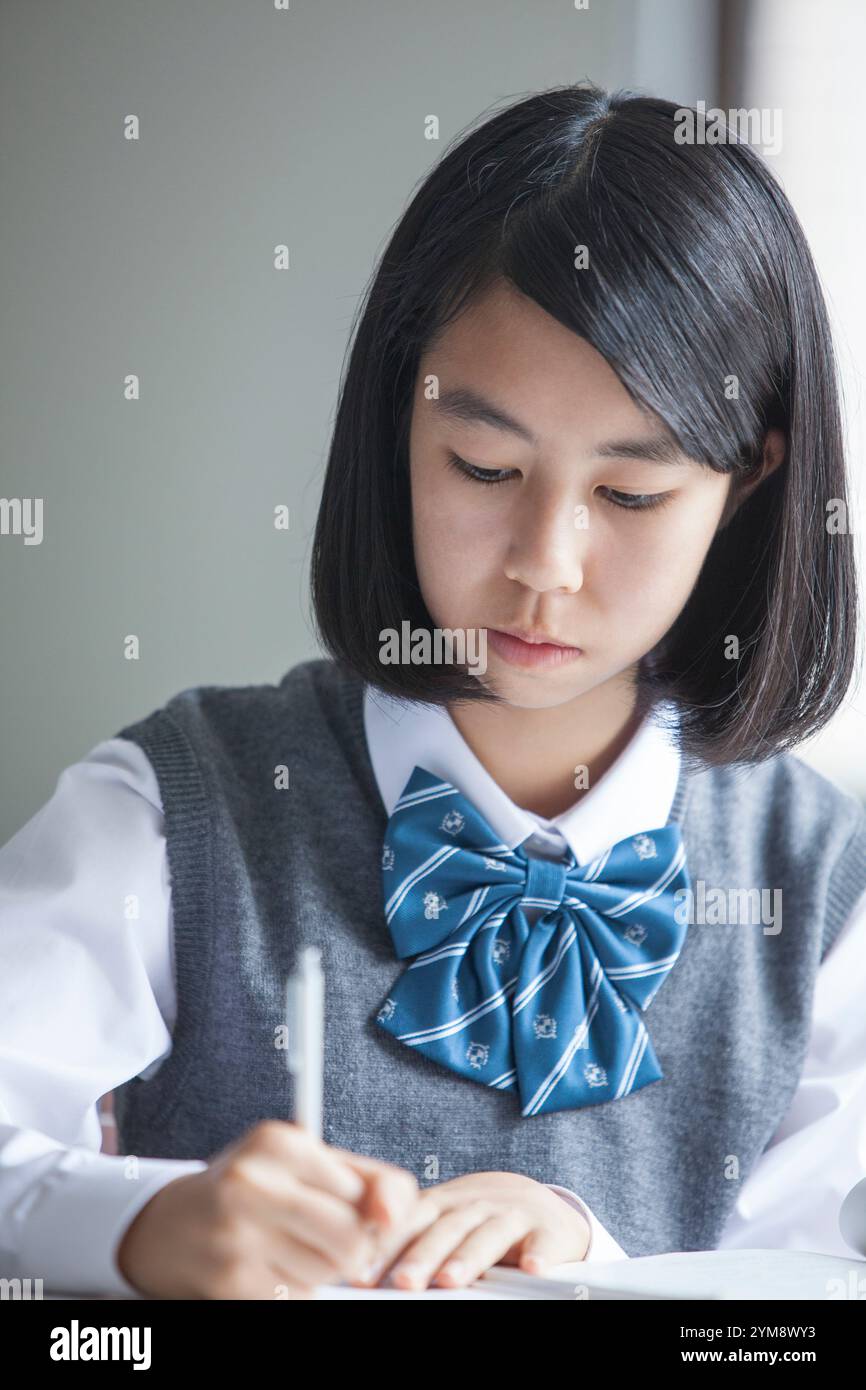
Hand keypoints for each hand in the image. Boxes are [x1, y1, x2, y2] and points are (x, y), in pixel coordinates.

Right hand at [115, 1120, 421, 1298]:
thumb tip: (393, 1217)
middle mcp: (254, 1183)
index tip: (350, 1212)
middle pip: (350, 1239)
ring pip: (325, 1275)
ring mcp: (237, 1236)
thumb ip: (368, 1179)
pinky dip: (293, 1291)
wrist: (169, 1225)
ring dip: (319, 1271)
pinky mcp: (229, 1282)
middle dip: (349, 1248)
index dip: (368, 1213)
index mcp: (279, 1142)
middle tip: (325, 1237)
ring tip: (287, 1247)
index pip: (365, 1193)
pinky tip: (269, 1268)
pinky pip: (296, 1299)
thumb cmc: (253, 1188)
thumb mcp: (305, 1162)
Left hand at [348, 1170, 590, 1290]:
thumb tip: (358, 1268)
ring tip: (449, 1280)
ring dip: (468, 1257)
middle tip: (401, 1281)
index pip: (410, 1221)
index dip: (386, 1244)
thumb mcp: (444, 1218)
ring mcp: (512, 1215)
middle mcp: (475, 1205)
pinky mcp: (548, 1230)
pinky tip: (531, 1268)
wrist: (542, 1203)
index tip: (362, 1273)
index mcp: (443, 1204)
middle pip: (445, 1229)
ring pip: (487, 1235)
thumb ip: (410, 1235)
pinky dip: (538, 1254)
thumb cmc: (481, 1217)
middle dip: (421, 1255)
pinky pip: (543, 1242)